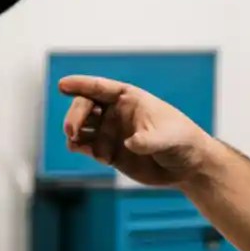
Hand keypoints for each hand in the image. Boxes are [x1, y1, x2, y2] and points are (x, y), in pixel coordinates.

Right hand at [58, 75, 214, 186]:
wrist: (186, 166)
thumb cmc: (181, 142)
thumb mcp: (168, 138)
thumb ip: (148, 140)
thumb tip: (129, 143)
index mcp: (130, 99)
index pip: (100, 87)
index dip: (80, 84)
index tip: (62, 85)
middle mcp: (116, 113)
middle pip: (84, 106)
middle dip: (75, 115)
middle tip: (72, 131)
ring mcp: (111, 132)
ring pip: (81, 126)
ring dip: (74, 132)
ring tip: (77, 143)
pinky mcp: (108, 152)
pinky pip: (85, 146)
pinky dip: (80, 147)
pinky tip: (90, 154)